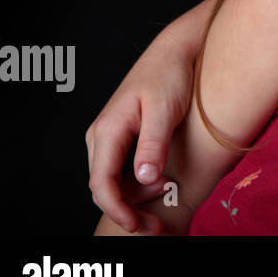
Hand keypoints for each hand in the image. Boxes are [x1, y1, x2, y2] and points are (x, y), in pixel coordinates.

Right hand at [86, 35, 196, 232]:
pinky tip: (163, 184)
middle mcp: (102, 136)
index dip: (118, 209)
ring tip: (169, 194)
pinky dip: (140, 184)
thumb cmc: (171, 75)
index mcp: (108, 130)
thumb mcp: (166, 109)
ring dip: (137, 197)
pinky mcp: (124, 136)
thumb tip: (145, 178)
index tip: (138, 225)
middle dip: (129, 209)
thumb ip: (153, 143)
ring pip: (114, 181)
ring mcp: (110, 136)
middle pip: (105, 187)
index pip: (102, 182)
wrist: (176, 51)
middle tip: (159, 223)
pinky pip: (123, 170)